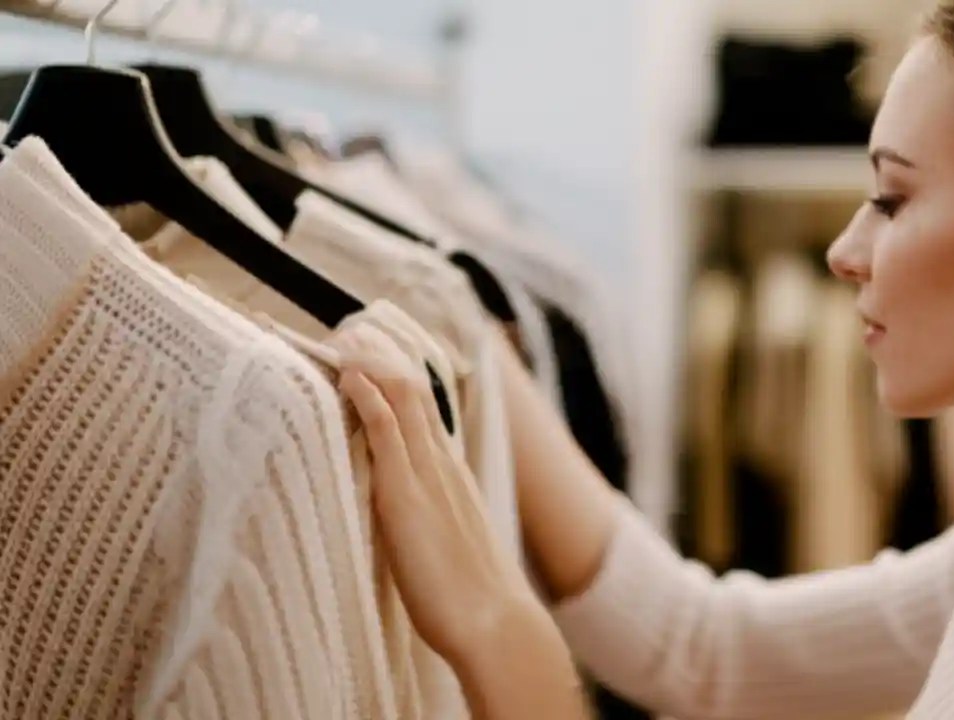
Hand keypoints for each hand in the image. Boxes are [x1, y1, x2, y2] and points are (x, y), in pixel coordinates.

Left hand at [328, 324, 539, 662]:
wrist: (495, 623)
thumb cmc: (466, 592)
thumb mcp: (440, 535)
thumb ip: (419, 507)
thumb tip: (396, 497)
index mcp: (448, 469)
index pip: (419, 401)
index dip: (392, 368)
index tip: (365, 344)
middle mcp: (440, 461)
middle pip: (411, 385)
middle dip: (380, 349)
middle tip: (348, 323)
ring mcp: (427, 475)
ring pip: (401, 397)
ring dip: (370, 360)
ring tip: (341, 332)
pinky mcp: (408, 497)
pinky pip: (389, 434)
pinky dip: (370, 399)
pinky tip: (349, 376)